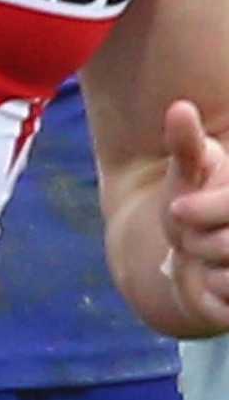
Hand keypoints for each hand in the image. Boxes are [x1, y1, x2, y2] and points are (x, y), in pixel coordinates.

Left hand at [163, 102, 228, 328]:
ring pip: (227, 270)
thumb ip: (186, 144)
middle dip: (197, 239)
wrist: (192, 257)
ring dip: (205, 264)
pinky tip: (215, 280)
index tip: (176, 208)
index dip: (199, 210)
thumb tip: (179, 108)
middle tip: (192, 237)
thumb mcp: (188, 173)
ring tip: (207, 256)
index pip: (227, 209)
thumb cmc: (193, 207)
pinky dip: (212, 291)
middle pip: (226, 243)